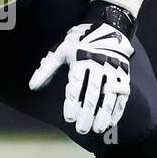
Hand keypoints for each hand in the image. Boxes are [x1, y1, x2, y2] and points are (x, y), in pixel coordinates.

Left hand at [28, 11, 133, 135]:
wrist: (109, 28)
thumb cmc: (80, 42)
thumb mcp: (61, 51)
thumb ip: (46, 69)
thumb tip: (32, 87)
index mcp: (81, 60)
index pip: (76, 85)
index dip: (73, 102)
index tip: (69, 118)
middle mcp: (99, 66)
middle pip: (93, 94)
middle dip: (87, 113)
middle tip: (81, 129)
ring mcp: (114, 72)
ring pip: (109, 96)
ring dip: (103, 114)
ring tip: (97, 129)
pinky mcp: (124, 76)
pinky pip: (122, 95)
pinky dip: (117, 109)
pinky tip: (110, 122)